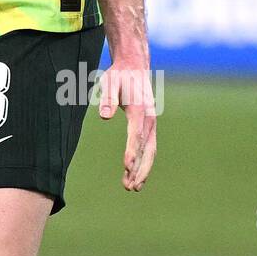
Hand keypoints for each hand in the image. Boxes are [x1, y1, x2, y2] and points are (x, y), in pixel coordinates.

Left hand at [97, 63, 155, 190]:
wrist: (134, 67)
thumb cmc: (119, 76)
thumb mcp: (109, 82)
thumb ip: (108, 99)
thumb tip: (104, 117)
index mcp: (138, 109)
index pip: (136, 134)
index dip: (132, 151)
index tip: (127, 166)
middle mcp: (149, 119)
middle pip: (147, 148)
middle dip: (139, 169)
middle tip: (130, 186)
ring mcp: (151, 123)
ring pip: (150, 152)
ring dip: (142, 170)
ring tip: (131, 188)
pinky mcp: (149, 126)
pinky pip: (149, 148)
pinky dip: (144, 162)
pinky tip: (134, 175)